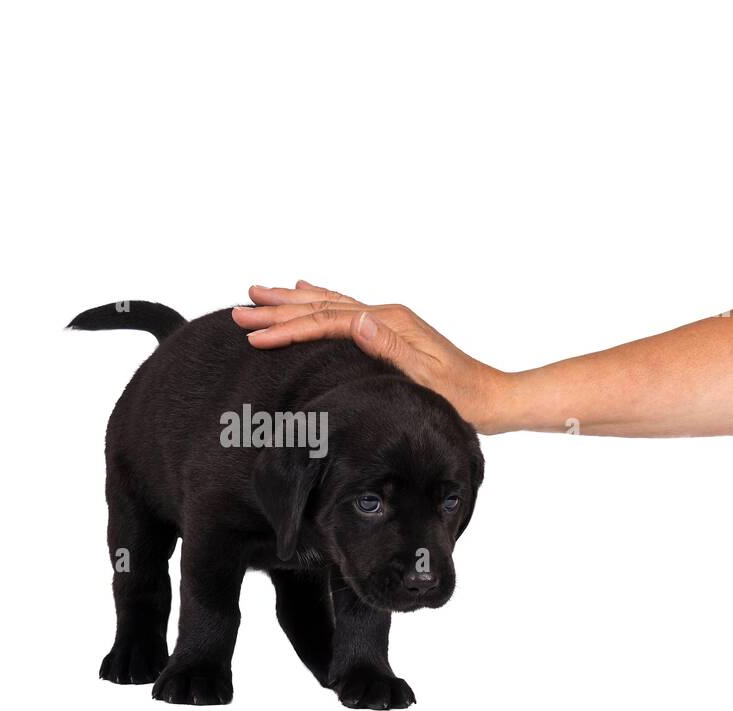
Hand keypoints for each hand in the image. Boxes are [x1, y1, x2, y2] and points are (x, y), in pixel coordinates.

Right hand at [232, 281, 504, 432]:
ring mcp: (387, 320)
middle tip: (239, 309)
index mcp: (390, 324)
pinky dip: (319, 298)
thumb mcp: (426, 379)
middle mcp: (386, 315)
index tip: (255, 335)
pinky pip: (343, 309)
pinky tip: (305, 289)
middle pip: (321, 307)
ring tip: (258, 293)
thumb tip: (358, 319)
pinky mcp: (388, 330)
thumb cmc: (460, 398)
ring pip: (328, 303)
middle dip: (278, 309)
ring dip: (291, 300)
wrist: (492, 398)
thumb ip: (390, 348)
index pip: (327, 322)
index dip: (288, 328)